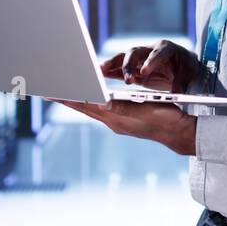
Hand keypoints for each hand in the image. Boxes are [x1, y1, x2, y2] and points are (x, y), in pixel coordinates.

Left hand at [48, 98, 197, 155]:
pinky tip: (90, 100)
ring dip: (77, 101)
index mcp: (114, 117)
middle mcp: (113, 121)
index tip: (49, 92)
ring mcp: (118, 122)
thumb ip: (122, 106)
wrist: (179, 133)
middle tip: (47, 92)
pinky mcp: (124, 121)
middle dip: (66, 99)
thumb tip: (100, 103)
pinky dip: (91, 103)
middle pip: (83, 107)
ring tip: (63, 94)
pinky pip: (101, 111)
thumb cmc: (165, 119)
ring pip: (91, 109)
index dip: (66, 98)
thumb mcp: (144, 110)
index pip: (85, 105)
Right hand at [99, 39, 201, 92]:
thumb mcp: (189, 74)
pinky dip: (111, 70)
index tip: (145, 71)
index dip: (150, 62)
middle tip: (127, 80)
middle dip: (129, 66)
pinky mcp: (135, 67)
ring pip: (124, 58)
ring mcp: (140, 58)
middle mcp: (150, 50)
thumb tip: (177, 93)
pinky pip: (120, 67)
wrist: (184, 66)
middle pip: (136, 53)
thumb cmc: (187, 68)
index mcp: (166, 48)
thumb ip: (181, 82)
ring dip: (113, 64)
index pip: (157, 53)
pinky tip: (100, 74)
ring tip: (100, 71)